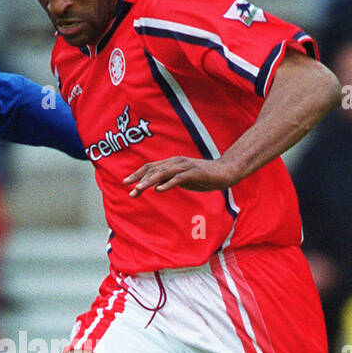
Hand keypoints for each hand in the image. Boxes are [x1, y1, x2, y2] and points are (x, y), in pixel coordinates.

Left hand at [124, 155, 240, 196]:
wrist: (225, 172)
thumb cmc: (203, 177)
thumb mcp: (182, 180)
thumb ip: (169, 181)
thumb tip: (154, 187)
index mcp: (172, 163)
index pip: (151, 167)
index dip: (138, 174)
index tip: (126, 183)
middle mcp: (176, 162)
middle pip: (154, 169)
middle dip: (139, 178)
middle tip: (128, 187)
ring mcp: (185, 167)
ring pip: (163, 173)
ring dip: (150, 181)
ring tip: (139, 189)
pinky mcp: (194, 173)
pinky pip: (178, 178)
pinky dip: (168, 184)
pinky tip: (159, 190)